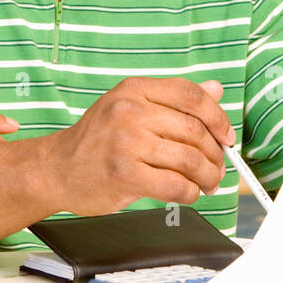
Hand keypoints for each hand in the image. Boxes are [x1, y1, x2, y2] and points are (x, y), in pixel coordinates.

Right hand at [39, 76, 235, 215]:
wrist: (56, 169)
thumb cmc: (96, 140)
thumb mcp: (129, 106)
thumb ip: (172, 100)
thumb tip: (216, 88)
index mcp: (134, 90)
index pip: (191, 95)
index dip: (218, 116)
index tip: (226, 136)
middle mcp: (130, 111)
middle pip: (195, 130)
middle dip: (216, 154)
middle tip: (218, 168)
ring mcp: (127, 143)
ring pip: (190, 160)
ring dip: (208, 177)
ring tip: (208, 184)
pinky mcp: (125, 175)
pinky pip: (175, 186)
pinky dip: (190, 194)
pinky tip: (187, 194)